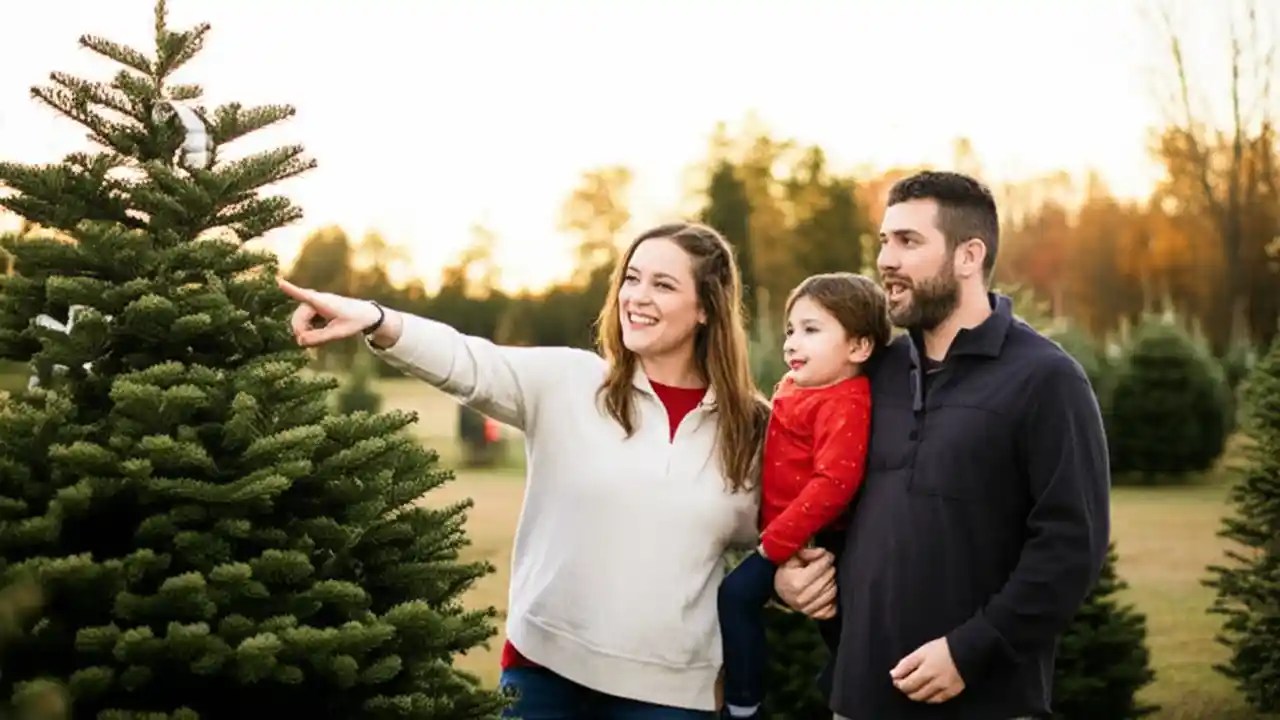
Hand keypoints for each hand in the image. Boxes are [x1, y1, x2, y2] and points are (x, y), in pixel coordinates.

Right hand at [277, 277, 396, 347]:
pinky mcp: (315, 308)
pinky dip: (307, 327)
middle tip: (306, 344)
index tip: (278, 282)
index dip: (291, 290)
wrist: (366, 314)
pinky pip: (304, 319)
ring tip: (315, 338)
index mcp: (323, 303)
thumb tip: (300, 341)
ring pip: (299, 318)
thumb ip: (319, 338)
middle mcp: (317, 300)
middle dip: (300, 330)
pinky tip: (317, 332)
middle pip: (298, 316)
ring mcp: (315, 303)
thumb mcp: (338, 333)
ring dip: (303, 330)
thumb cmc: (354, 321)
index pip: (305, 296)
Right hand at [773, 548, 836, 618]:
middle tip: (824, 566)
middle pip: (829, 578)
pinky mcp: (815, 616)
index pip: (822, 566)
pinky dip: (832, 599)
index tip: (826, 555)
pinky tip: (825, 591)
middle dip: (829, 569)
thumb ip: (807, 552)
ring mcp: (809, 609)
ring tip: (824, 577)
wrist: (780, 592)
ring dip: (831, 582)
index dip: (827, 557)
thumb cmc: (787, 574)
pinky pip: (832, 608)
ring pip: (833, 591)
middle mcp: (803, 598)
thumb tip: (822, 552)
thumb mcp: (791, 559)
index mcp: (797, 582)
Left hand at [890, 637, 964, 702]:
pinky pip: (937, 700)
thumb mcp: (922, 651)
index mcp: (926, 669)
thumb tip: (893, 674)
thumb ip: (906, 663)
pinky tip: (927, 693)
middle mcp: (935, 680)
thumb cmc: (942, 648)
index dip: (899, 683)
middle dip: (906, 689)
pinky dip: (929, 698)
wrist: (966, 650)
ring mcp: (945, 687)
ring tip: (915, 687)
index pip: (907, 684)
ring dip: (916, 694)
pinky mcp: (953, 691)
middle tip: (905, 683)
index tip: (897, 679)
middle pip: (915, 693)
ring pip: (924, 698)